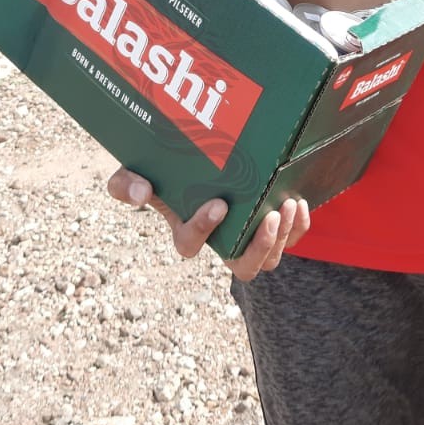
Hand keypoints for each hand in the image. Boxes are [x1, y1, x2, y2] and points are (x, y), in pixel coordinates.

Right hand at [106, 167, 309, 281]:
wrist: (196, 158)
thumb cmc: (164, 170)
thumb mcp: (134, 173)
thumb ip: (125, 183)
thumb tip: (141, 193)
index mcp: (186, 231)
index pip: (190, 245)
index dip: (204, 229)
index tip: (218, 204)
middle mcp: (219, 241)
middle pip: (242, 267)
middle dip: (259, 247)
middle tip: (268, 216)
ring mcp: (247, 237)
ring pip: (269, 258)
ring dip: (282, 237)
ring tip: (287, 205)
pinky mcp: (271, 226)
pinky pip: (290, 239)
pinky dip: (298, 227)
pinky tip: (298, 202)